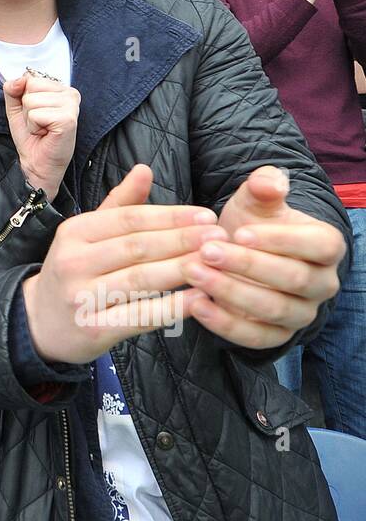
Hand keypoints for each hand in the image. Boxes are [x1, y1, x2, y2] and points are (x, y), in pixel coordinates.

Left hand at [3, 71, 79, 199]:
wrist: (36, 163)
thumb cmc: (31, 137)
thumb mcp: (17, 108)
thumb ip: (13, 90)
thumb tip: (17, 80)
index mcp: (61, 88)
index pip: (31, 78)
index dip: (25, 99)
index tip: (36, 115)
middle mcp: (70, 93)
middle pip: (30, 87)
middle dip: (27, 108)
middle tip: (39, 124)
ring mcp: (71, 105)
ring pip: (31, 100)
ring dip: (30, 119)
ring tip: (42, 129)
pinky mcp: (68, 119)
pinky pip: (36, 114)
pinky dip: (34, 127)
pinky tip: (45, 134)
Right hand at [21, 166, 227, 364]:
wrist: (39, 323)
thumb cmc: (74, 273)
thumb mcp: (87, 235)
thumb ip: (119, 204)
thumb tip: (145, 169)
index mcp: (75, 232)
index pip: (130, 219)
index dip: (171, 217)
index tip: (207, 216)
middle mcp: (74, 262)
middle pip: (138, 248)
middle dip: (183, 240)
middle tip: (220, 237)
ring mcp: (81, 298)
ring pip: (141, 280)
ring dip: (182, 270)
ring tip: (216, 264)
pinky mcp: (92, 330)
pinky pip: (139, 316)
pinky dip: (171, 308)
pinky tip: (199, 300)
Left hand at [177, 166, 345, 351]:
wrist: (238, 254)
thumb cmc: (251, 225)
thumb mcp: (255, 202)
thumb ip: (263, 187)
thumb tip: (270, 182)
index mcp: (326, 246)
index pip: (316, 245)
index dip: (279, 241)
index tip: (240, 233)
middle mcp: (321, 284)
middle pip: (292, 279)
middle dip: (247, 265)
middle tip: (206, 252)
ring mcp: (301, 314)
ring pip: (273, 310)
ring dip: (231, 292)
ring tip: (193, 273)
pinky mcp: (277, 336)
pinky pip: (256, 338)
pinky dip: (225, 324)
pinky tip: (196, 304)